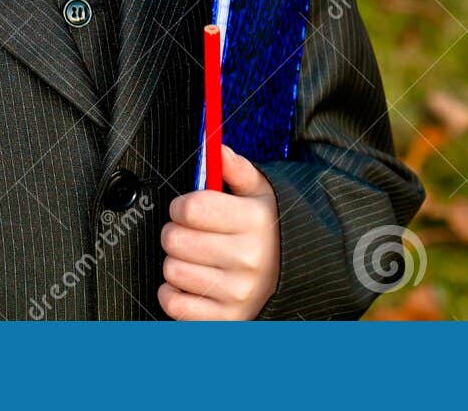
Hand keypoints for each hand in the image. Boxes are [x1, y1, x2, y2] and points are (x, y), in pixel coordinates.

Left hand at [158, 144, 279, 319]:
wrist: (296, 275)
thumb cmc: (269, 231)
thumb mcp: (261, 193)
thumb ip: (236, 169)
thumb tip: (217, 148)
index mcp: (254, 222)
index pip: (192, 208)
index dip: (181, 205)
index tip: (187, 208)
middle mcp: (247, 259)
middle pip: (175, 239)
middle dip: (175, 231)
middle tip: (189, 232)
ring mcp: (236, 293)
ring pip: (171, 270)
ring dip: (176, 261)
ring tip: (195, 258)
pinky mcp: (225, 319)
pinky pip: (173, 304)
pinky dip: (173, 293)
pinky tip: (191, 282)